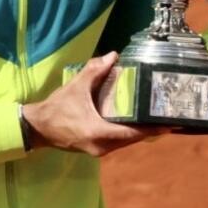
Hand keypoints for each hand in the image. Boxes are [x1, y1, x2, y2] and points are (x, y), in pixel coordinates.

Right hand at [22, 52, 169, 156]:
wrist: (38, 127)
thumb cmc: (57, 108)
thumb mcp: (76, 86)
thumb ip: (95, 70)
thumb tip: (113, 56)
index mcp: (98, 132)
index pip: (132, 133)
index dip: (151, 129)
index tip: (169, 125)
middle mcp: (101, 146)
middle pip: (132, 139)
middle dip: (149, 129)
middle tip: (166, 117)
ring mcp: (99, 151)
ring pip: (126, 143)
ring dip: (139, 133)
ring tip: (155, 120)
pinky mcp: (96, 150)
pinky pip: (118, 143)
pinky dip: (128, 134)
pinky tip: (136, 123)